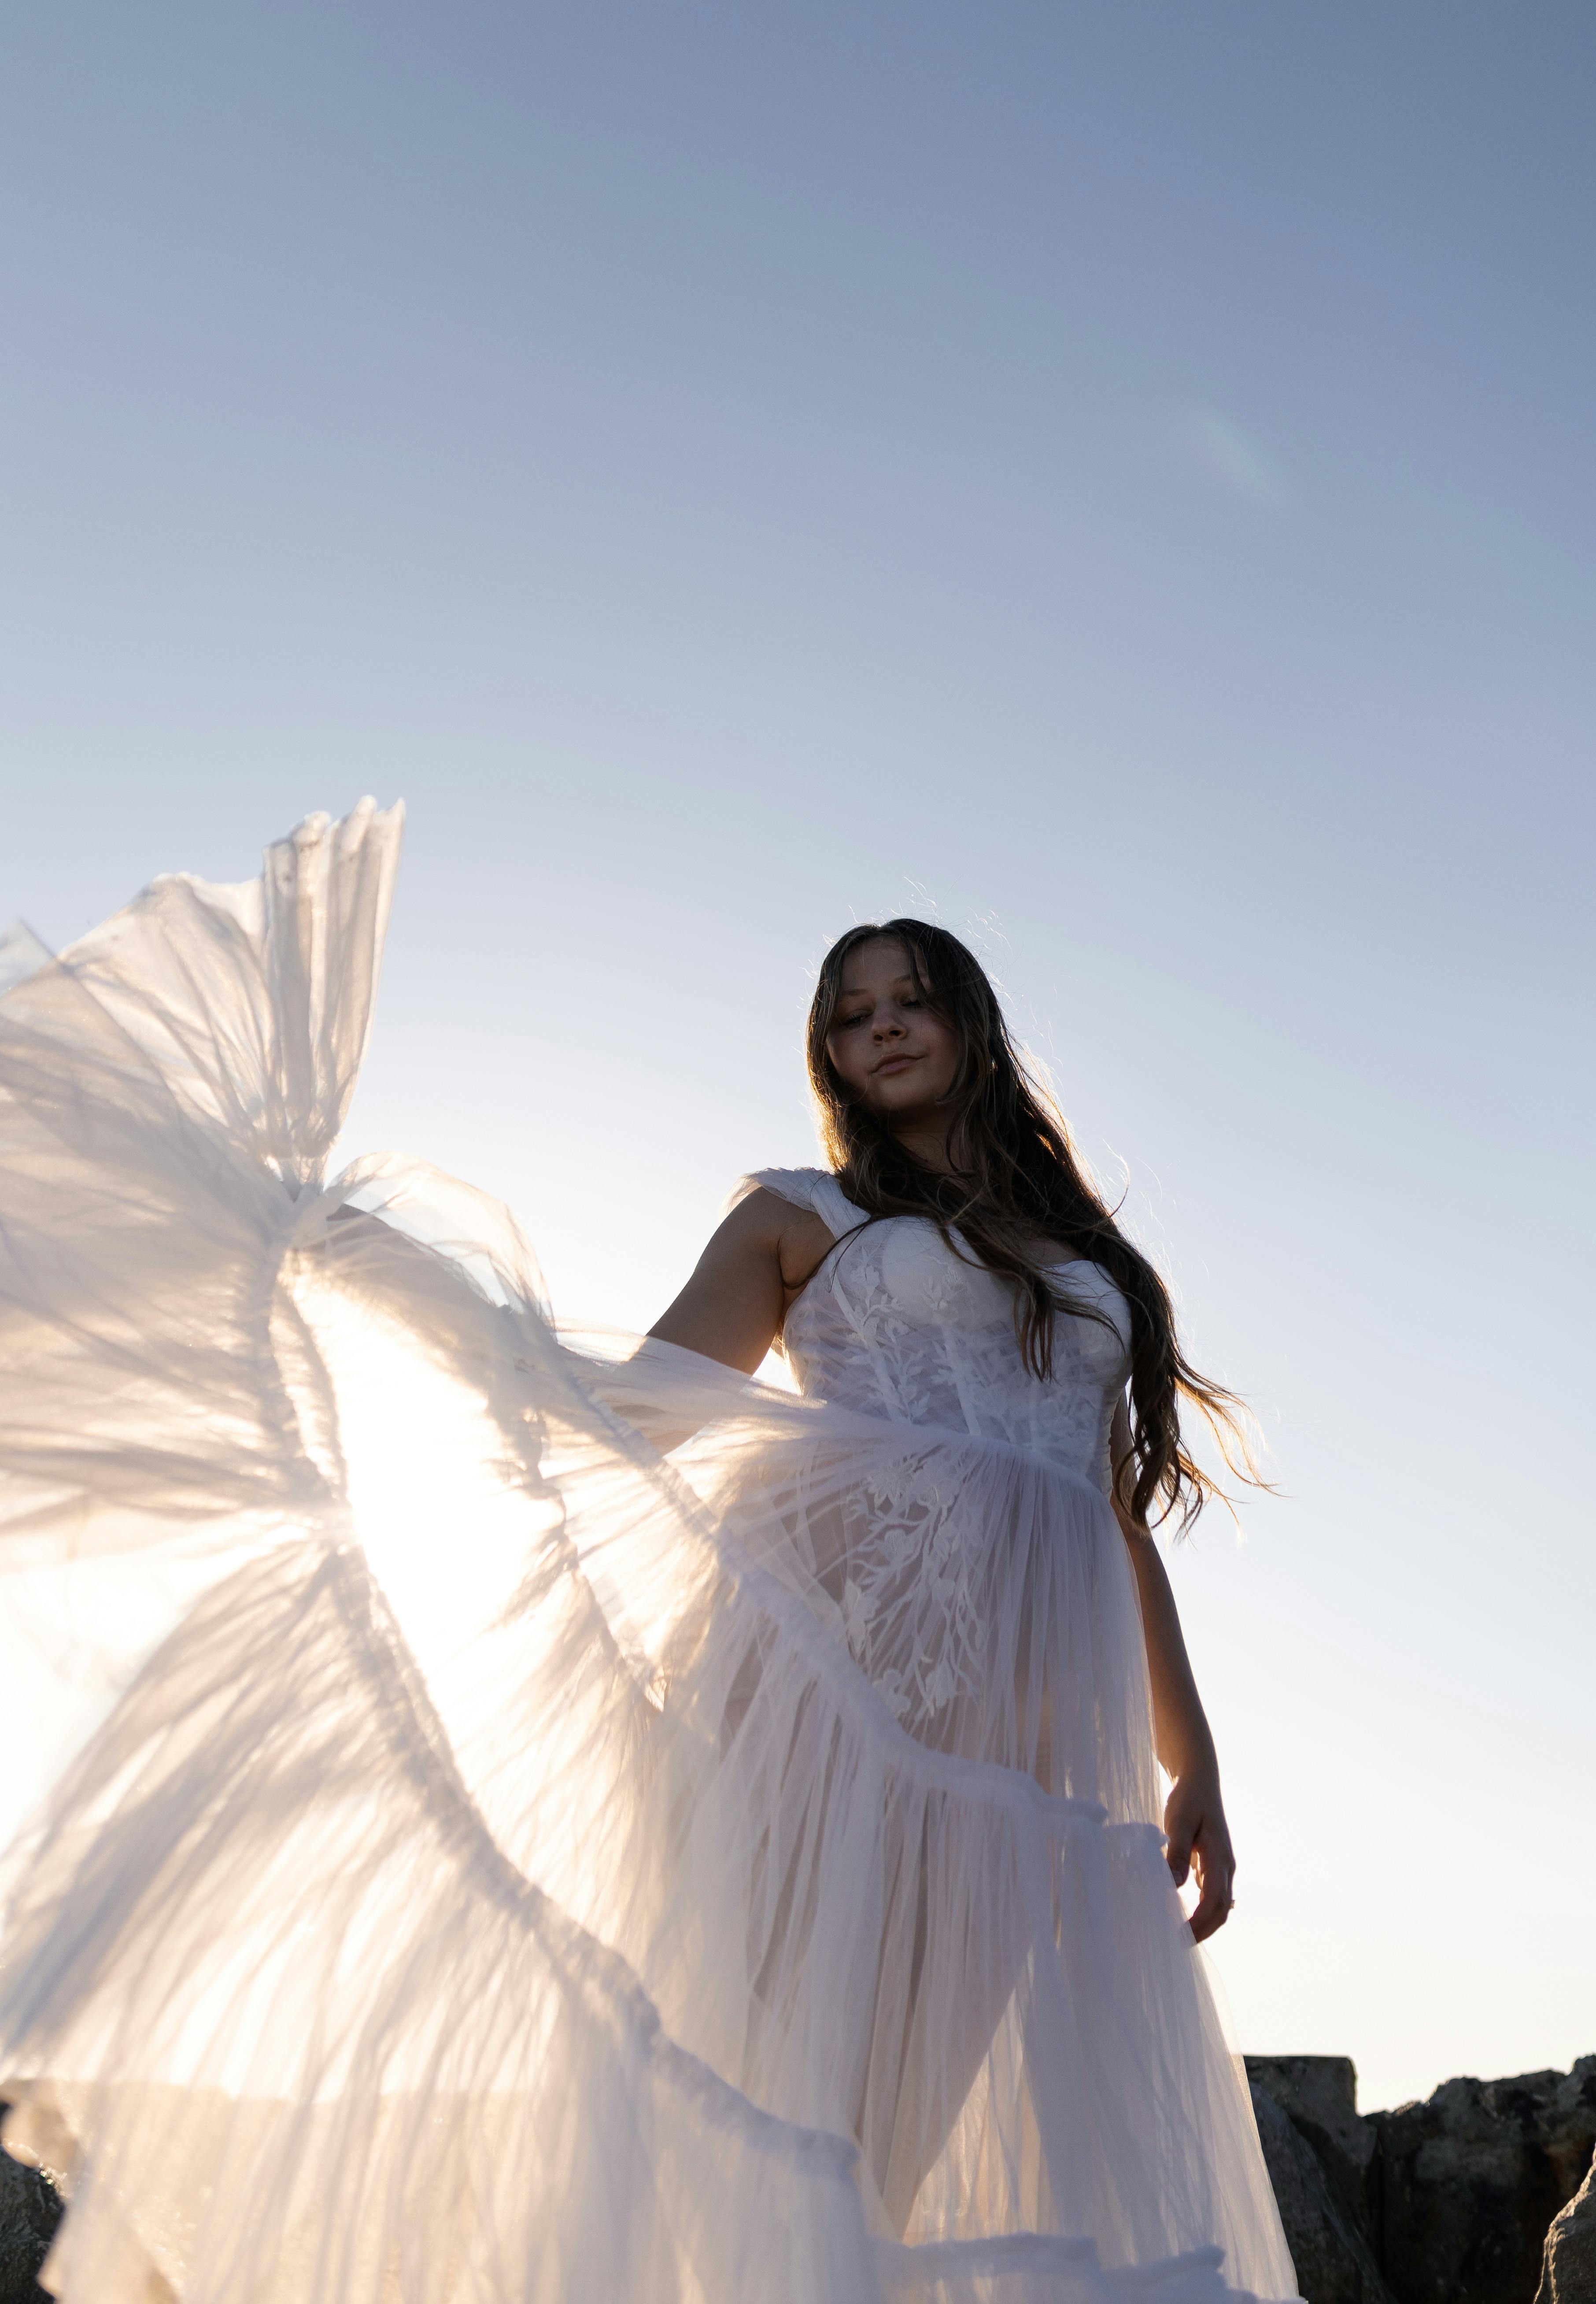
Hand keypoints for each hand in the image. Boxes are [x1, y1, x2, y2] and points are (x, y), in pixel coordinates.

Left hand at [1164, 1769, 1235, 1942]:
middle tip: (1177, 1946)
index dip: (1199, 1924)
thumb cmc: (1188, 1799)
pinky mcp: (1214, 1865)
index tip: (1179, 1937)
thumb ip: (1177, 1853)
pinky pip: (1213, 1896)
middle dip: (1202, 1931)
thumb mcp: (1178, 1822)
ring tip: (1179, 1937)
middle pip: (1221, 1910)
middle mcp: (1226, 1867)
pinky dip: (1202, 1912)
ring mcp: (1222, 1867)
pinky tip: (1184, 1918)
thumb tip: (1173, 1886)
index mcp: (1220, 1858)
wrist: (1200, 1781)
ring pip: (1219, 1906)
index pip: (1214, 1902)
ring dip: (1203, 1924)